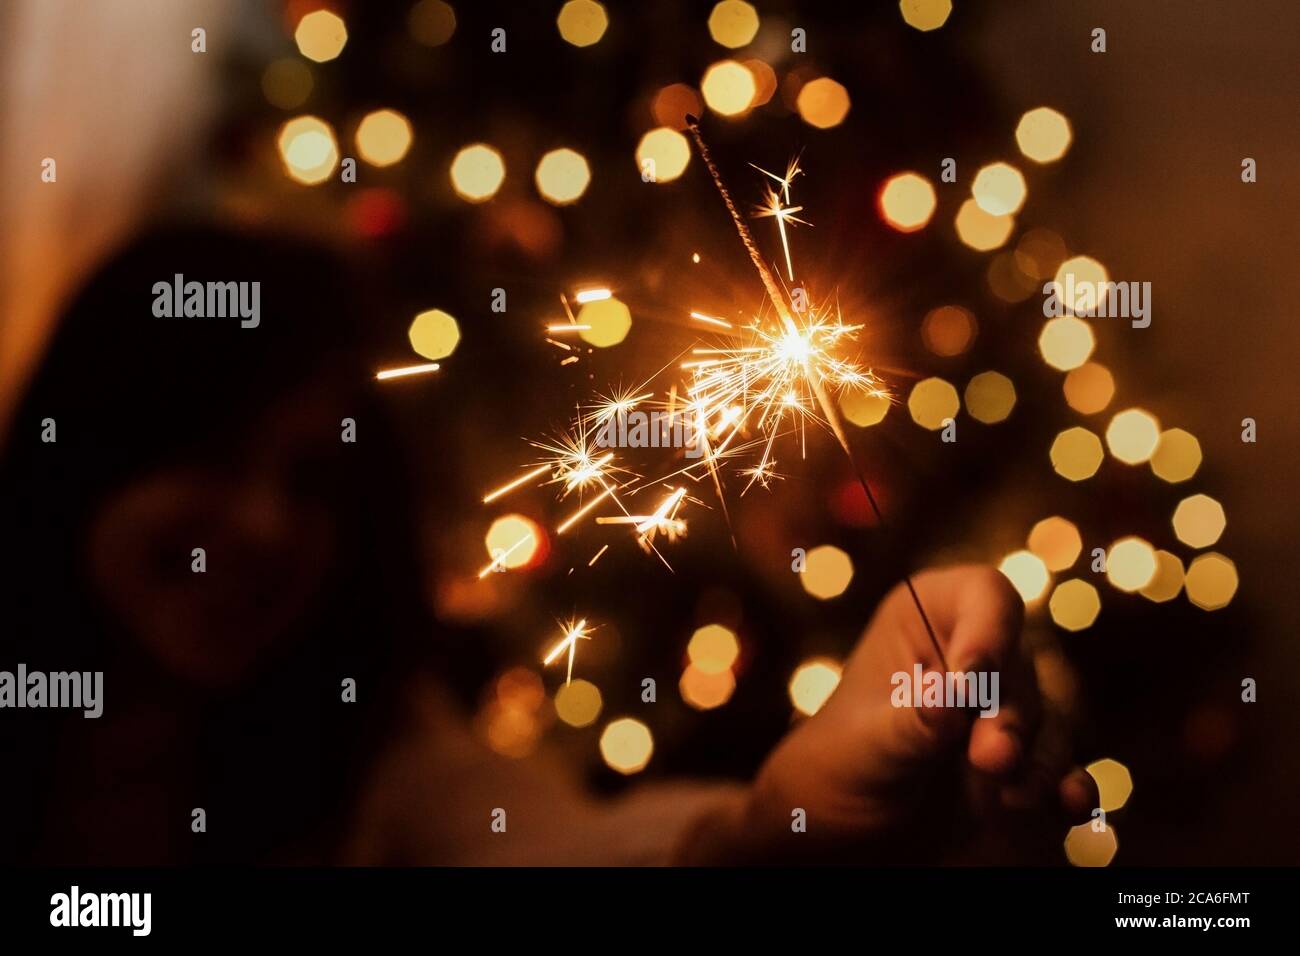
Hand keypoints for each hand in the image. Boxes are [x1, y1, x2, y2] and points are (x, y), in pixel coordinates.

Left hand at [688, 565, 1096, 862]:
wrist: (839, 831)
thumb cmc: (840, 765)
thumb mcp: (868, 743)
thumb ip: (914, 720)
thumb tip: (954, 694)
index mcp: (926, 616)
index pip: (984, 594)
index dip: (991, 630)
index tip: (974, 677)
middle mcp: (973, 653)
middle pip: (1021, 665)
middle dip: (1011, 716)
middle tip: (989, 759)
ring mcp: (1001, 709)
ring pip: (1048, 719)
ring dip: (1038, 758)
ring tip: (1009, 798)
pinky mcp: (1022, 763)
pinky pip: (1062, 765)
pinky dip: (1069, 783)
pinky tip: (1070, 802)